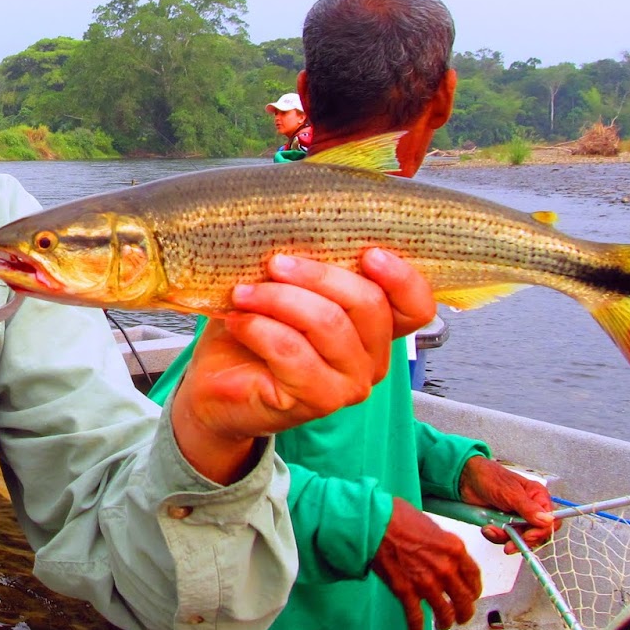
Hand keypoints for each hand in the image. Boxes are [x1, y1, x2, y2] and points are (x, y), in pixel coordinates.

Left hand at [168, 248, 435, 481]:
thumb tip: (298, 227)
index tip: (368, 253)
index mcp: (373, 329)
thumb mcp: (283, 290)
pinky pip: (293, 352)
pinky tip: (239, 321)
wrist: (214, 387)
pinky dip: (260, 328)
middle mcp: (372, 359)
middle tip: (274, 263)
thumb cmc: (251, 333)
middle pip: (368, 303)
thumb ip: (306, 270)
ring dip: (278, 299)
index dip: (402, 278)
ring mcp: (349, 385)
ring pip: (329, 324)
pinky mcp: (317, 402)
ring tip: (244, 293)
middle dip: (316, 275)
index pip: (415, 307)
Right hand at [372, 498, 483, 629]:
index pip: (474, 577)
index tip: (470, 595)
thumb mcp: (430, 525)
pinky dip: (416, 627)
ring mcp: (426, 581)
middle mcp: (445, 568)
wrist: (373, 520)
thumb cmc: (397, 516)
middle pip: (464, 600)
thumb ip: (442, 544)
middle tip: (461, 616)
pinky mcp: (405, 590)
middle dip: (464, 612)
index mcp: (454, 549)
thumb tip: (442, 554)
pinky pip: (415, 616)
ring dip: (445, 622)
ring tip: (442, 625)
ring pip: (444, 613)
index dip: (474, 590)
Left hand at [458, 456, 559, 550]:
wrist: (464, 477)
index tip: (528, 536)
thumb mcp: (509, 492)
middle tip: (509, 544)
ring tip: (491, 529)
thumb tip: (547, 520)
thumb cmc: (488, 477)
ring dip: (505, 537)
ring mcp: (517, 517)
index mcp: (537, 497)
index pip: (551, 520)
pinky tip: (487, 528)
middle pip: (536, 533)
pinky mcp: (504, 523)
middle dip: (521, 539)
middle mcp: (530, 508)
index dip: (542, 531)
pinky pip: (505, 537)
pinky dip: (496, 535)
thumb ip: (528, 508)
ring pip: (520, 537)